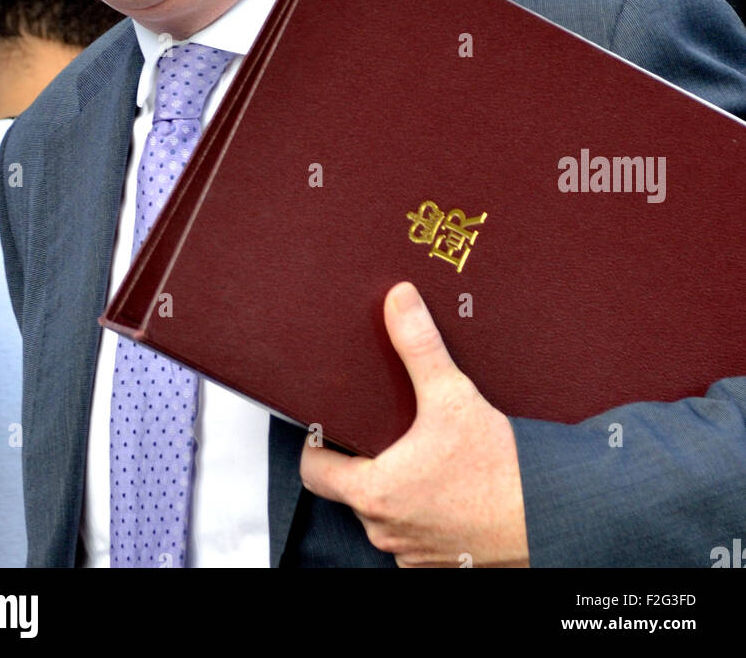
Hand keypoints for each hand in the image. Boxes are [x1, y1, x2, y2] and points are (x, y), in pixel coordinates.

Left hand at [299, 281, 529, 567]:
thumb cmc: (500, 470)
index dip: (317, 444)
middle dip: (361, 459)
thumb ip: (419, 345)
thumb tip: (398, 300)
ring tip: (414, 452)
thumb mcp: (452, 396)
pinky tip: (442, 483)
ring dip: (392, 486)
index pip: (314, 471)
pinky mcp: (436, 561)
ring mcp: (410, 550)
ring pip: (381, 513)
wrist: (549, 518)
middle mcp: (384, 529)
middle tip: (381, 427)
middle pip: (348, 489)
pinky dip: (419, 510)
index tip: (331, 423)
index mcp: (373, 492)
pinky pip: (412, 532)